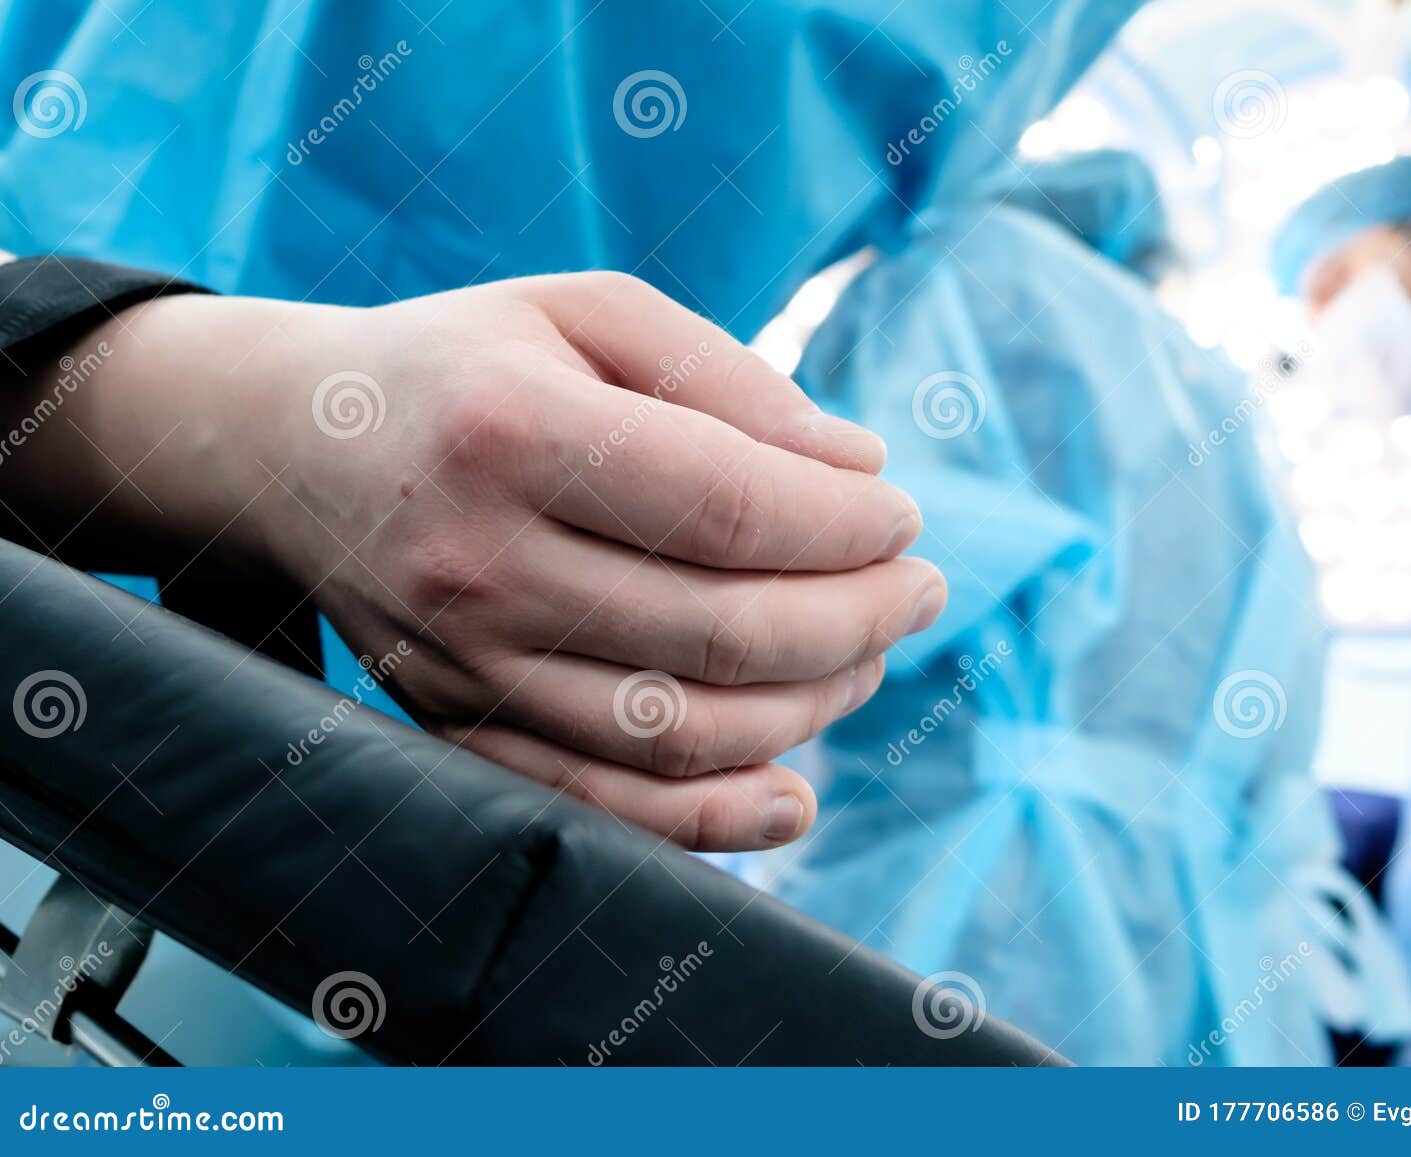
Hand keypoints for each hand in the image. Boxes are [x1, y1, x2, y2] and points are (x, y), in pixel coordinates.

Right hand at [4, 274, 943, 849]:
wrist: (292, 444)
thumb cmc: (468, 363)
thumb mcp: (589, 313)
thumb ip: (730, 379)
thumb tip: (860, 470)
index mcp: (510, 428)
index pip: (726, 506)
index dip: (845, 525)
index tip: (902, 516)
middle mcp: (477, 560)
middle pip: (720, 630)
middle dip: (860, 618)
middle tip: (920, 588)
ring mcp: (461, 663)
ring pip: (679, 731)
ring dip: (812, 708)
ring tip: (868, 654)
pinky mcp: (454, 728)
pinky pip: (601, 806)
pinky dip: (714, 823)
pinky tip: (796, 799)